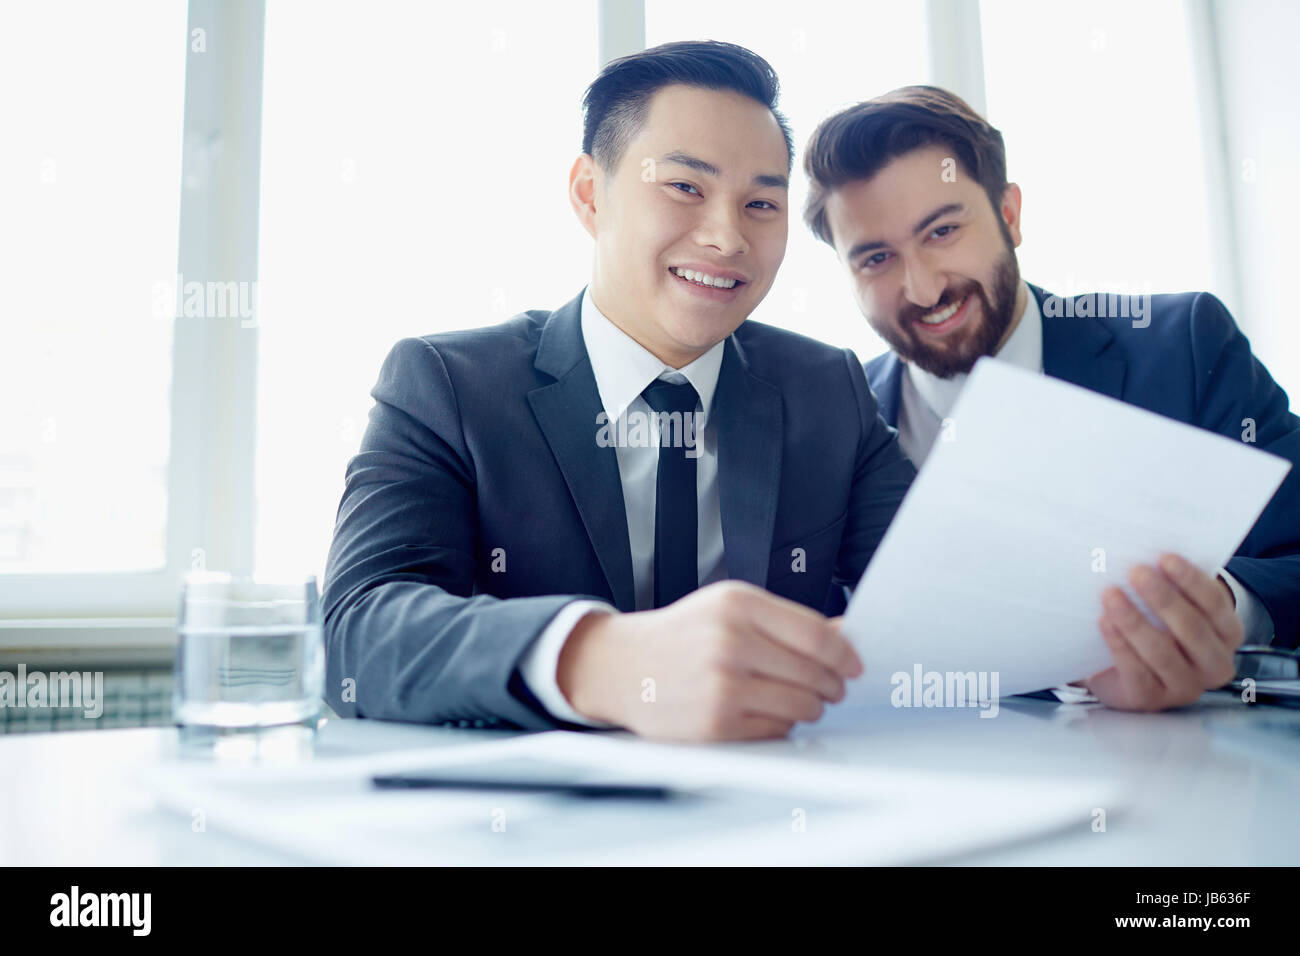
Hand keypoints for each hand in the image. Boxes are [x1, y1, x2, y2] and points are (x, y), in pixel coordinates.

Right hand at [556, 580, 861, 740]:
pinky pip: (777, 729)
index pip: (816, 634)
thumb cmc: (681, 636)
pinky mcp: (716, 722)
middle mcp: (730, 640)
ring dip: (811, 706)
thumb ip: (785, 621)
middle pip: (815, 672)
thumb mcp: (729, 608)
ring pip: (802, 704)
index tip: (853, 664)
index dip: (845, 654)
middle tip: (831, 687)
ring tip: (797, 699)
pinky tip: (765, 711)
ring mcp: (722, 684)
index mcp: (737, 604)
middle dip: (832, 684)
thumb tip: (844, 635)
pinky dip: (782, 724)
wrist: (622, 666)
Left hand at [1084, 553, 1241, 710]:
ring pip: (1162, 652)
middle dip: (1163, 598)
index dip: (1191, 581)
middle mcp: (1214, 664)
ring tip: (1110, 594)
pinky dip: (1119, 644)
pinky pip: (1136, 671)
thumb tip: (1143, 550)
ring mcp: (1185, 686)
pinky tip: (1104, 622)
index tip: (1164, 558)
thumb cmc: (1153, 624)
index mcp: (1227, 634)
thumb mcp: (1168, 604)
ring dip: (1134, 620)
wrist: (1125, 669)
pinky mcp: (1152, 699)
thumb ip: (1167, 583)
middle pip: (1192, 629)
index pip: (1215, 605)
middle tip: (1136, 572)